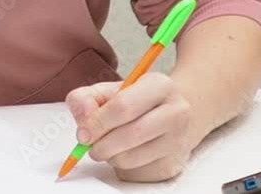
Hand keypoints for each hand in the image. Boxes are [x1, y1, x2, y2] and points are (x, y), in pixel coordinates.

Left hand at [65, 73, 198, 181]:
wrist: (171, 116)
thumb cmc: (135, 102)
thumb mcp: (108, 91)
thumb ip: (85, 98)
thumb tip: (82, 115)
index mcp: (159, 86)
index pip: (124, 106)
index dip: (98, 122)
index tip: (83, 132)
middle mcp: (176, 112)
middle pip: (131, 134)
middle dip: (102, 144)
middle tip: (88, 145)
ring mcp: (178, 140)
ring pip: (133, 158)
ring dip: (109, 156)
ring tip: (106, 146)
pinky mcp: (174, 163)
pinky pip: (137, 173)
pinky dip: (121, 166)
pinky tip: (123, 153)